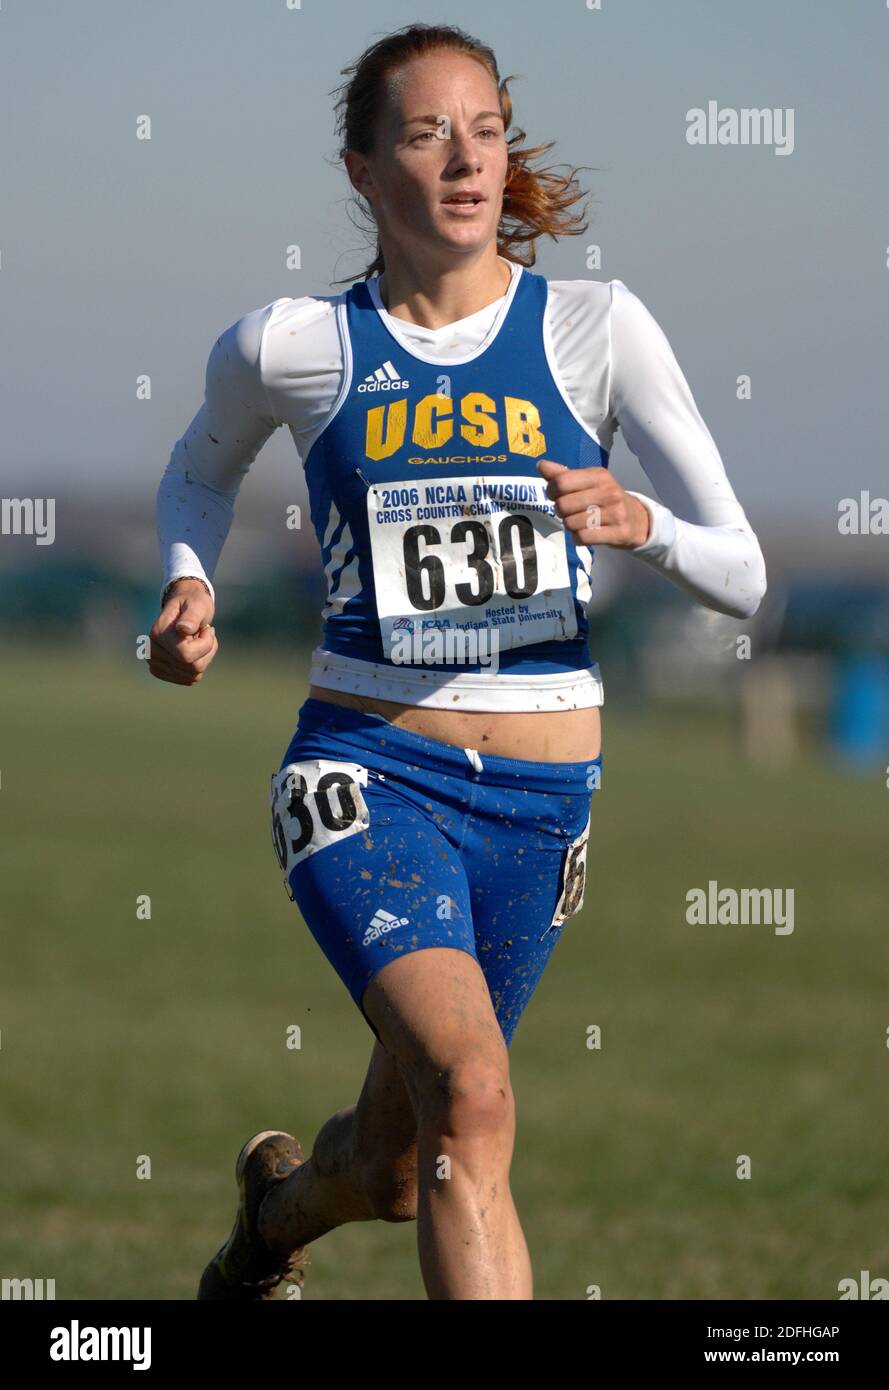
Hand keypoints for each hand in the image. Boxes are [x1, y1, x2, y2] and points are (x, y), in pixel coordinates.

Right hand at [148, 579, 217, 685]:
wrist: (184, 607)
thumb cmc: (193, 604)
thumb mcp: (197, 605)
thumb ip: (192, 616)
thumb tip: (183, 629)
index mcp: (157, 634)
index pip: (187, 656)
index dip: (205, 644)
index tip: (208, 628)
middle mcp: (151, 651)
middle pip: (192, 668)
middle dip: (206, 651)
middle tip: (204, 633)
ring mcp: (155, 664)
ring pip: (193, 676)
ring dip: (204, 658)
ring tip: (199, 640)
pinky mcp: (161, 672)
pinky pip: (190, 679)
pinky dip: (198, 665)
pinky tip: (195, 650)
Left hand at [536, 458, 650, 548]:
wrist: (637, 520)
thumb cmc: (605, 499)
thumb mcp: (588, 482)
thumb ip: (563, 475)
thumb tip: (541, 465)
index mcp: (599, 476)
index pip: (561, 482)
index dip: (551, 491)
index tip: (555, 495)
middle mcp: (609, 492)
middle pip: (563, 505)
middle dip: (561, 511)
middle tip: (570, 511)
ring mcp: (615, 513)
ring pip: (571, 523)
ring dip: (570, 526)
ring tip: (580, 522)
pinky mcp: (618, 532)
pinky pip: (583, 538)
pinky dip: (578, 538)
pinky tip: (585, 533)